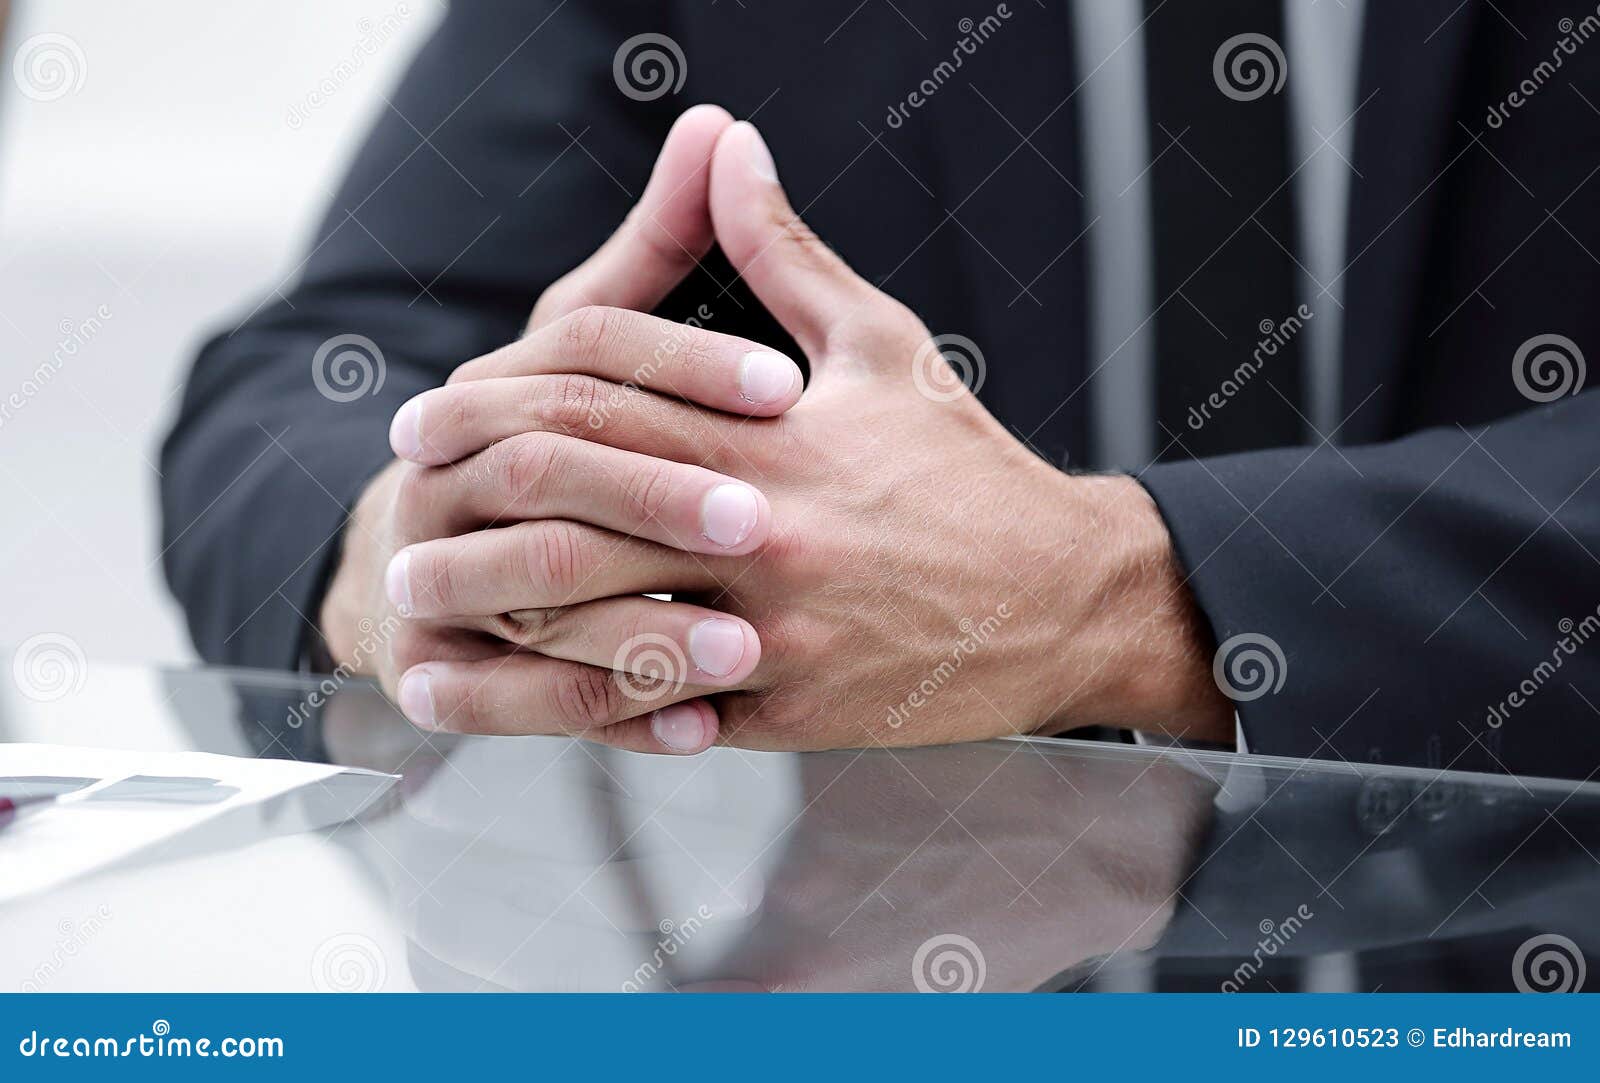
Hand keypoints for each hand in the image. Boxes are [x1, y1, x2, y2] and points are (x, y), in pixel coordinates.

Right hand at [319, 105, 804, 750]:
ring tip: (746, 647)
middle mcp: (446, 469)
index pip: (579, 350)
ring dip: (638, 619)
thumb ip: (658, 248)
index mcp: (493, 382)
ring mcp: (429, 570)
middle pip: (546, 464)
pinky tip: (700, 728)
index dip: (680, 363)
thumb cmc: (546, 447)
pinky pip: (515, 699)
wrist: (421, 568)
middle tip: (764, 520)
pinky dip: (606, 712)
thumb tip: (718, 125)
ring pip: (528, 587)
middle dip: (657, 494)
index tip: (784, 388)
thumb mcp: (590, 350)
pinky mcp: (431, 670)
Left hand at [382, 117, 1232, 749]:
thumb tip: (727, 147)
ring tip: (447, 621)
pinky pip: (671, 714)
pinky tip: (545, 689)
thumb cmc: (970, 470)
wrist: (1069, 597)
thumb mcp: (883, 345)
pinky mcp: (797, 713)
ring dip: (512, 628)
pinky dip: (600, 702)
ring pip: (609, 634)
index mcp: (777, 442)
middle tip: (405, 532)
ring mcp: (779, 638)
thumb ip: (785, 254)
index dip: (500, 409)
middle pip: (582, 527)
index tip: (429, 419)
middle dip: (476, 532)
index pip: (606, 413)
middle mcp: (768, 540)